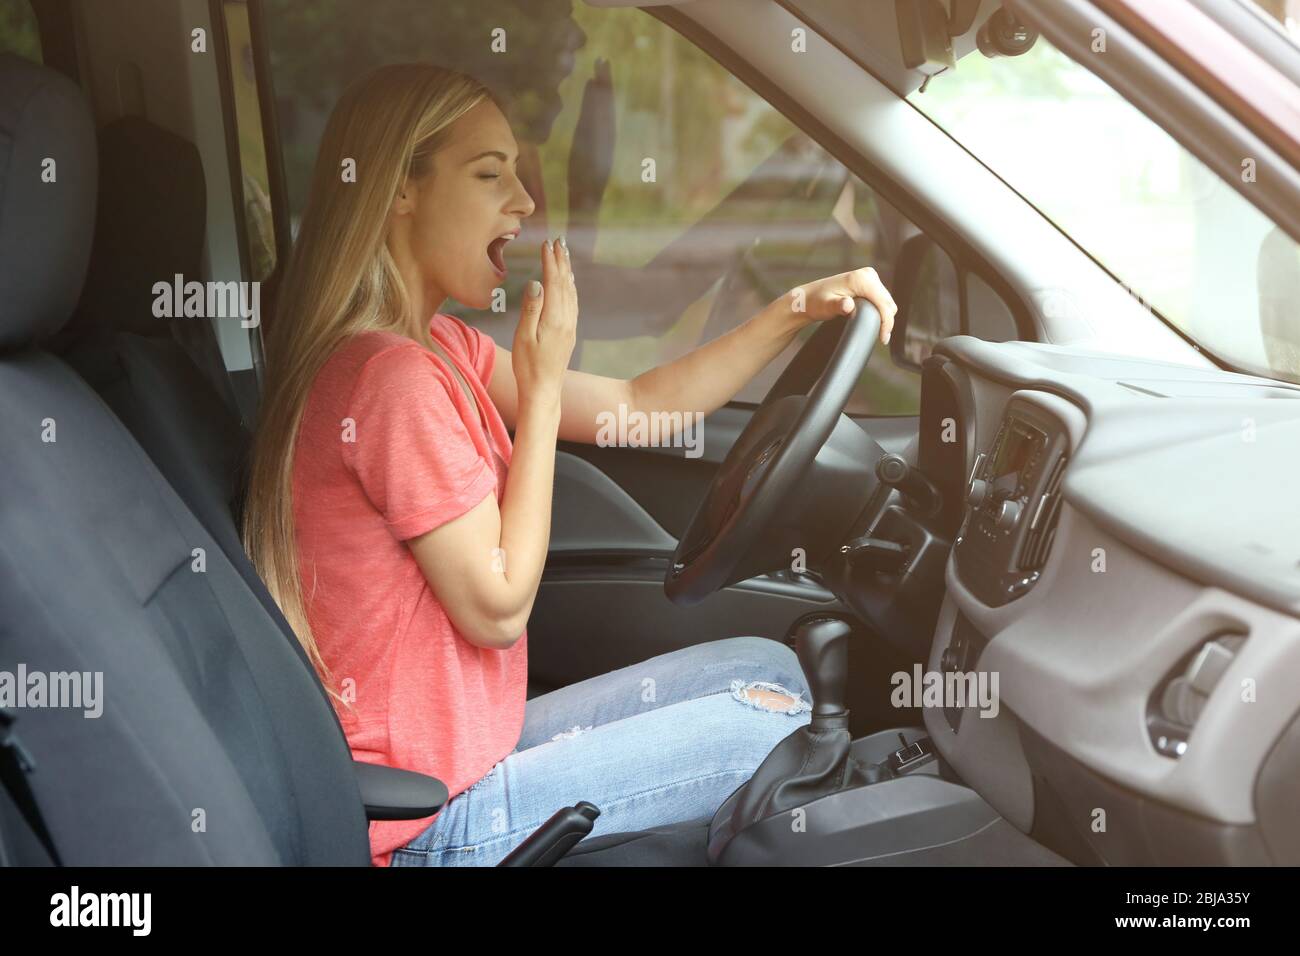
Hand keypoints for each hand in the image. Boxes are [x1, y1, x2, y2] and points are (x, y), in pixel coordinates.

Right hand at [512, 237, 578, 408]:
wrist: (544, 390)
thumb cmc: (527, 366)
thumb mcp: (523, 337)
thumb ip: (531, 309)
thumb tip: (536, 283)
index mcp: (554, 319)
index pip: (554, 282)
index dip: (550, 262)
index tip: (546, 244)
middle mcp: (566, 320)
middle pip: (565, 284)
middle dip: (561, 261)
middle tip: (559, 241)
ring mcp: (570, 327)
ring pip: (571, 292)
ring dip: (567, 272)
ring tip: (564, 255)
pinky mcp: (569, 333)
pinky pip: (573, 303)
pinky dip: (570, 287)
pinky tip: (568, 283)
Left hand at [781, 267, 897, 344]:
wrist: (810, 297)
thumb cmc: (817, 302)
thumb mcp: (826, 306)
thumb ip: (838, 305)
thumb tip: (848, 305)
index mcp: (861, 279)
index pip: (883, 302)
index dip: (886, 322)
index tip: (883, 338)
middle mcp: (868, 274)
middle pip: (888, 302)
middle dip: (887, 321)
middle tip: (882, 339)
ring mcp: (869, 277)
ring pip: (887, 301)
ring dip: (885, 317)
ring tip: (880, 333)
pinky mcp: (869, 282)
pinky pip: (881, 299)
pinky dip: (881, 311)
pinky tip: (876, 322)